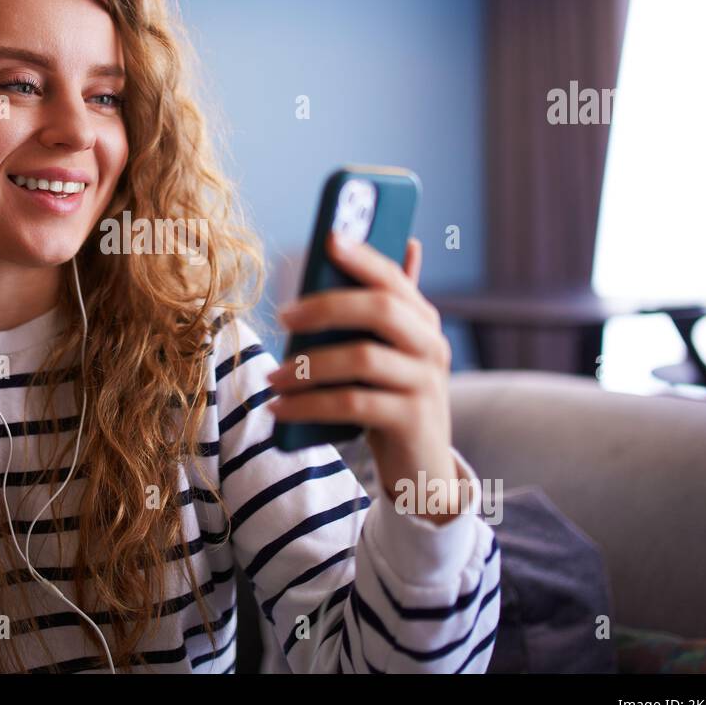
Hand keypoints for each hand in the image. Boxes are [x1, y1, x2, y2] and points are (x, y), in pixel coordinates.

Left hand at [265, 233, 462, 525]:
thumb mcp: (387, 352)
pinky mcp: (411, 420)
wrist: (421, 467)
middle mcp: (432, 345)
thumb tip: (402, 245)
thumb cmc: (392, 397)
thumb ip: (381, 310)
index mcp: (423, 319)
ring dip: (307, 365)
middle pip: (381, 309)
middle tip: (282, 315)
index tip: (329, 237)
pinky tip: (281, 409)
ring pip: (362, 358)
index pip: (394, 278)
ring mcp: (426, 383)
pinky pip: (354, 404)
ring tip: (273, 378)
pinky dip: (310, 405)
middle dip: (326, 305)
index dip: (364, 256)